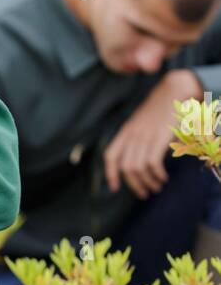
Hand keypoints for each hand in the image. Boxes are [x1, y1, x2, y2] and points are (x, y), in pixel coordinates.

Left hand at [103, 69, 201, 199]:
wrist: (174, 90)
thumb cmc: (160, 110)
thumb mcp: (141, 124)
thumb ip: (136, 141)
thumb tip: (134, 164)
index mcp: (125, 131)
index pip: (110, 156)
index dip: (110, 174)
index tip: (114, 187)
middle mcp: (132, 134)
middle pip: (125, 167)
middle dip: (134, 185)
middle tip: (144, 193)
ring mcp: (145, 135)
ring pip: (137, 168)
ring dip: (147, 182)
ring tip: (155, 186)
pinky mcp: (159, 136)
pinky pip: (152, 163)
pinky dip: (157, 174)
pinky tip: (162, 177)